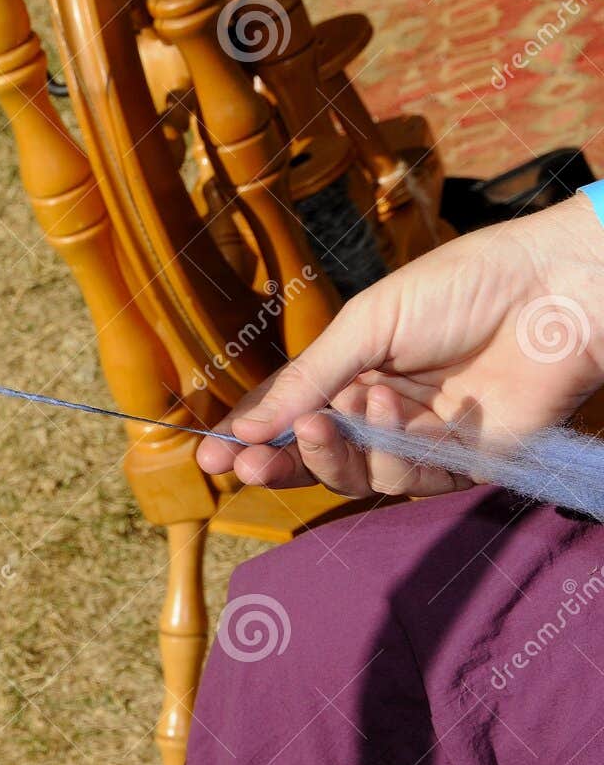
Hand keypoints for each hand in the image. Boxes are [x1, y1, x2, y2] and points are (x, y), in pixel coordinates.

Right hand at [196, 195, 603, 498]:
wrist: (555, 291)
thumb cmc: (463, 286)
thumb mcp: (367, 324)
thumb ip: (307, 378)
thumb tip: (244, 425)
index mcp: (354, 370)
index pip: (289, 414)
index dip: (249, 436)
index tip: (210, 454)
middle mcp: (382, 411)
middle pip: (315, 456)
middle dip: (278, 461)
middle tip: (247, 462)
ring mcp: (421, 440)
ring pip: (356, 475)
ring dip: (337, 450)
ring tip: (339, 413)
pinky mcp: (464, 463)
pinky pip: (409, 478)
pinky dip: (392, 451)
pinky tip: (394, 411)